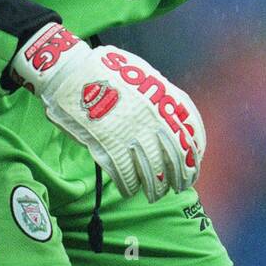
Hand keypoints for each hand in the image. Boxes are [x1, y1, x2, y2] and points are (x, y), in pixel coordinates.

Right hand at [11, 24, 205, 201]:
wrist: (71, 73)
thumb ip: (159, 96)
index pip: (191, 134)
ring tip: (155, 194)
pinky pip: (125, 175)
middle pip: (176, 158)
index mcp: (163, 99)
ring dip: (156, 188)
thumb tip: (172, 117)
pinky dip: (130, 187)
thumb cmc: (106, 72)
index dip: (194, 156)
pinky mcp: (109, 147)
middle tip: (179, 187)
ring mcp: (132, 134)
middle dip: (180, 177)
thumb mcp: (142, 75)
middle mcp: (153, 119)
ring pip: (153, 172)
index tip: (193, 167)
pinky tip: (130, 190)